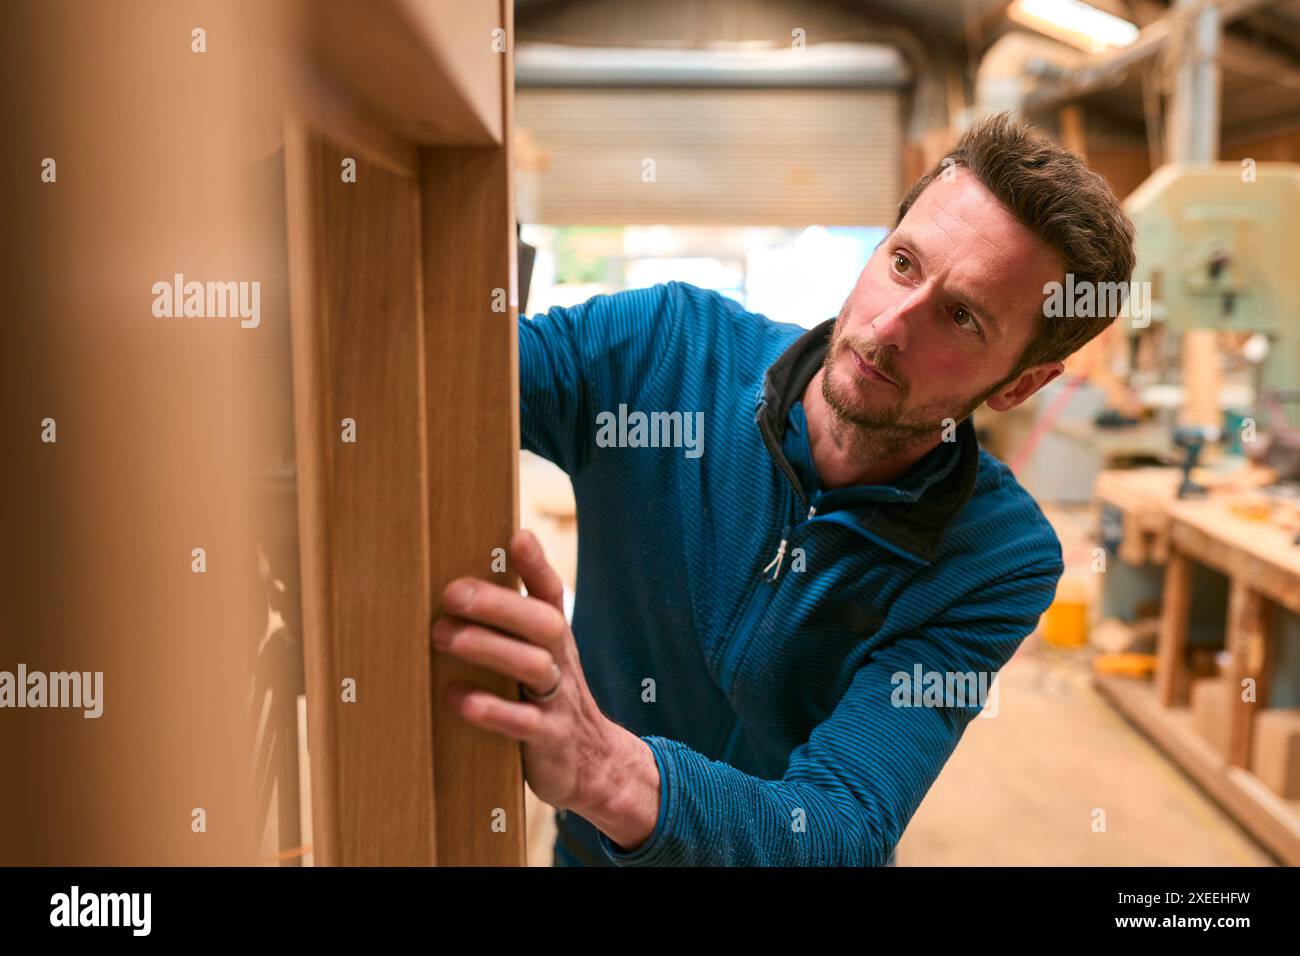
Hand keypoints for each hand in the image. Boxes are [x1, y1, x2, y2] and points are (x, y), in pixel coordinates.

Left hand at [432, 529, 656, 839]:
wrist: (595, 765)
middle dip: (499, 604)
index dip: (536, 566)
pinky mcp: (550, 741)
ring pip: (534, 667)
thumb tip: (461, 586)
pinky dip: (492, 710)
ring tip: (444, 636)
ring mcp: (559, 702)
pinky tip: (458, 698)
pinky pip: (524, 724)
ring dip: (489, 648)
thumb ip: (510, 627)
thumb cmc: (548, 703)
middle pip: (543, 624)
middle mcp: (562, 664)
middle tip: (451, 592)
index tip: (517, 538)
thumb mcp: (538, 660)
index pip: (551, 595)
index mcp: (557, 641)